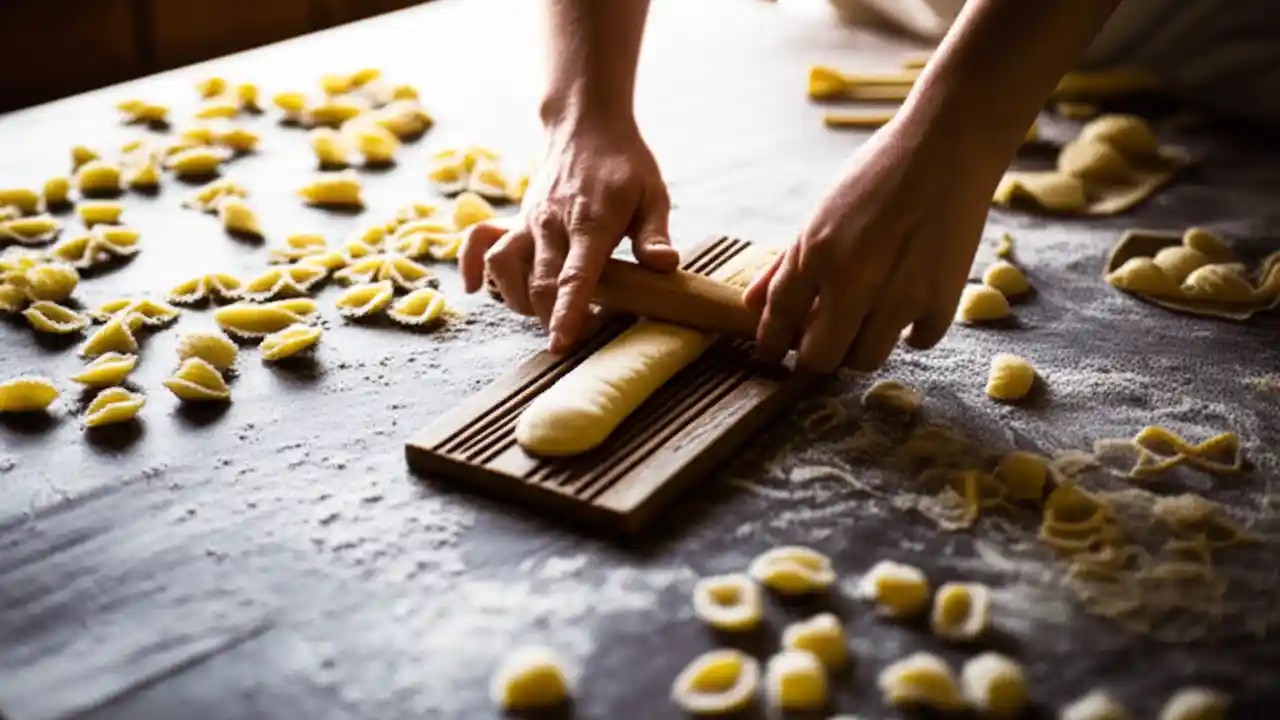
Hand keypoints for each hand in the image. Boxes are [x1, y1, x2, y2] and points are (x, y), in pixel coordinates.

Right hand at [460, 116, 677, 352]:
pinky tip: (475, 288)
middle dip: (551, 317)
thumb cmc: (624, 165)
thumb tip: (665, 265)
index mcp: (590, 221)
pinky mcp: (515, 220)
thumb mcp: (653, 195)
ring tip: (546, 313)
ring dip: (519, 300)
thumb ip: (654, 235)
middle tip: (583, 331)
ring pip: (504, 269)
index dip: (566, 312)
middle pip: (537, 283)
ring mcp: (528, 221)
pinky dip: (471, 267)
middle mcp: (552, 223)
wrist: (586, 126)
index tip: (561, 343)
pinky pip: (480, 243)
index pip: (573, 276)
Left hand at [743, 118, 999, 373]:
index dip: (771, 345)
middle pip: (819, 358)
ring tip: (865, 325)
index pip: (779, 320)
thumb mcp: (823, 210)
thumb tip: (753, 304)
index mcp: (816, 252)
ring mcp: (900, 295)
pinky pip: (917, 342)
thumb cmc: (881, 171)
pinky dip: (910, 331)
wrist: (949, 145)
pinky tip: (907, 306)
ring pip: (865, 360)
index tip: (773, 353)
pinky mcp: (942, 299)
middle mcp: (853, 280)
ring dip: (860, 349)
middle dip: (814, 358)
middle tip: (820, 346)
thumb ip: (787, 262)